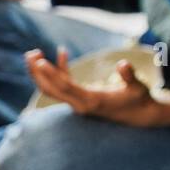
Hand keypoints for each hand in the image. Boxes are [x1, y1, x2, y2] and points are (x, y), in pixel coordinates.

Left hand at [24, 48, 169, 127]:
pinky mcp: (80, 99)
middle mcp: (80, 104)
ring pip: (53, 88)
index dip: (51, 73)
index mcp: (91, 101)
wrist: (140, 116)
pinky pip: (64, 84)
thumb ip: (129, 76)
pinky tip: (61, 53)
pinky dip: (60, 70)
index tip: (39, 61)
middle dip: (38, 73)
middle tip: (30, 53)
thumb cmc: (139, 99)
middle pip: (51, 90)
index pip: (65, 87)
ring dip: (42, 73)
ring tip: (35, 53)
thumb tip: (123, 64)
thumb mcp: (138, 87)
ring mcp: (78, 103)